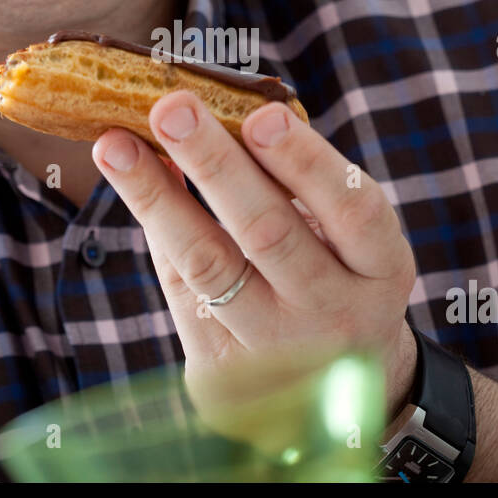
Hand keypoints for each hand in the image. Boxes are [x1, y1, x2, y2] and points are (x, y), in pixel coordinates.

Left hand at [92, 90, 417, 441]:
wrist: (335, 388)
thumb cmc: (333, 277)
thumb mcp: (344, 237)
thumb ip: (294, 186)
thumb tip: (212, 117)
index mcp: (381, 268)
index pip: (352, 209)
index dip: (306, 161)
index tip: (260, 115)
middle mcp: (335, 315)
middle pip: (269, 235)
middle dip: (216, 166)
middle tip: (172, 110)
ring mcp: (275, 351)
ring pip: (208, 266)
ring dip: (158, 197)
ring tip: (116, 145)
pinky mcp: (221, 371)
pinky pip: (179, 287)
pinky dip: (156, 227)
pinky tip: (130, 182)